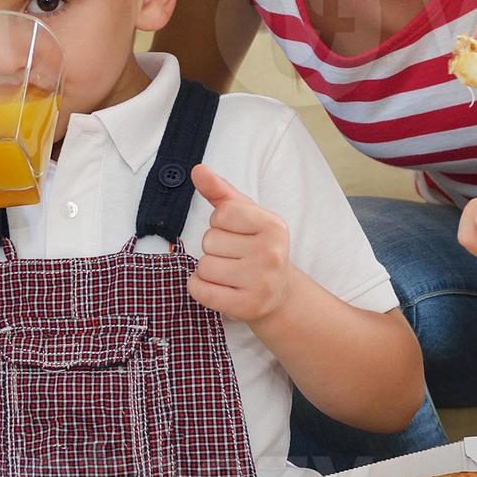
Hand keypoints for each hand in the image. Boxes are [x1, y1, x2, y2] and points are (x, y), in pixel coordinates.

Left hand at [184, 164, 296, 322]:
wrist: (279, 295)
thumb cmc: (258, 248)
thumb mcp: (246, 216)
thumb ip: (221, 192)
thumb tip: (197, 170)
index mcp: (273, 225)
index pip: (222, 213)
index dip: (220, 223)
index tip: (237, 234)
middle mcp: (271, 253)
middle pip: (210, 240)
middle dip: (215, 249)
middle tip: (237, 258)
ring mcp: (261, 282)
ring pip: (204, 266)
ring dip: (209, 270)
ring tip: (231, 274)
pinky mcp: (247, 306)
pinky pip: (200, 290)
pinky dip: (200, 288)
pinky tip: (219, 288)